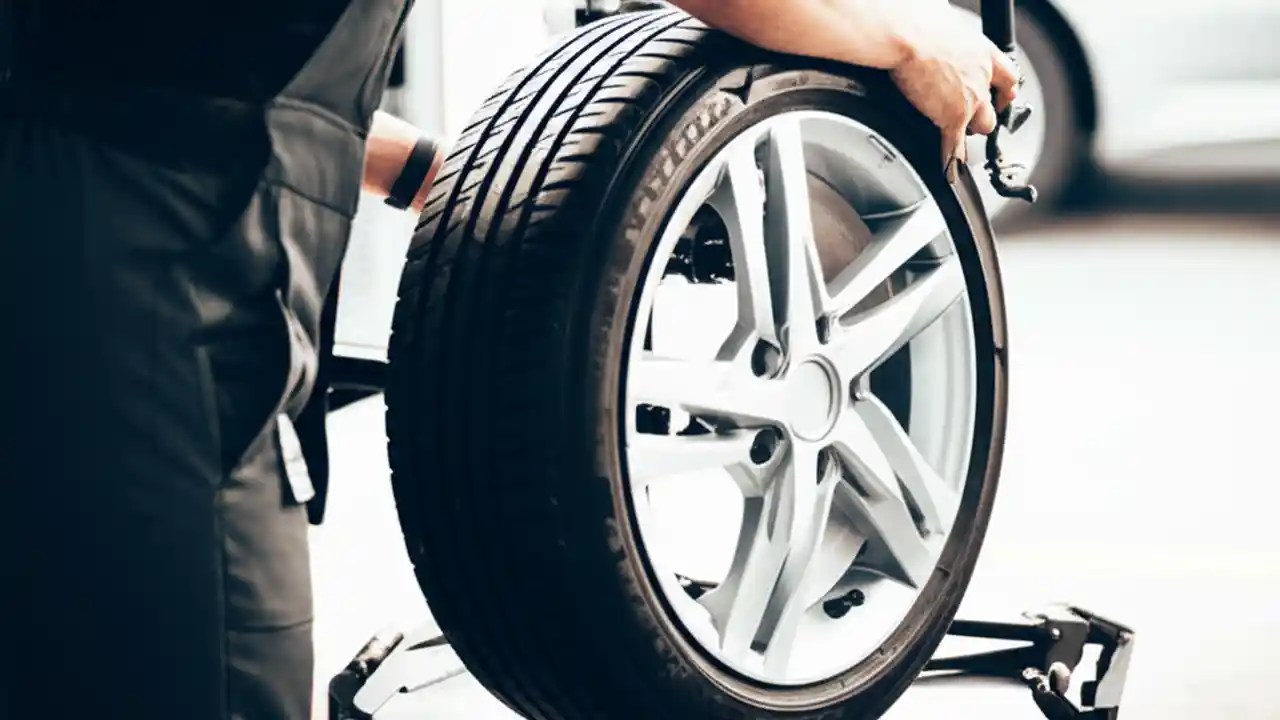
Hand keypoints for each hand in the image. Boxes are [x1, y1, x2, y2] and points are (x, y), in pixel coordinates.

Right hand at [888, 6, 1019, 177]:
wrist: (910, 36)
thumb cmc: (921, 21)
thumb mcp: (944, 19)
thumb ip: (945, 30)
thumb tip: (933, 18)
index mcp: (983, 53)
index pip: (1007, 77)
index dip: (1005, 91)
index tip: (1004, 96)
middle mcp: (982, 79)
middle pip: (994, 109)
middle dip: (984, 116)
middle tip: (973, 121)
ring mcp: (969, 101)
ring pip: (980, 128)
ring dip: (968, 133)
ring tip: (957, 139)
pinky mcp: (951, 118)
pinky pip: (953, 146)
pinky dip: (950, 160)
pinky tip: (948, 170)